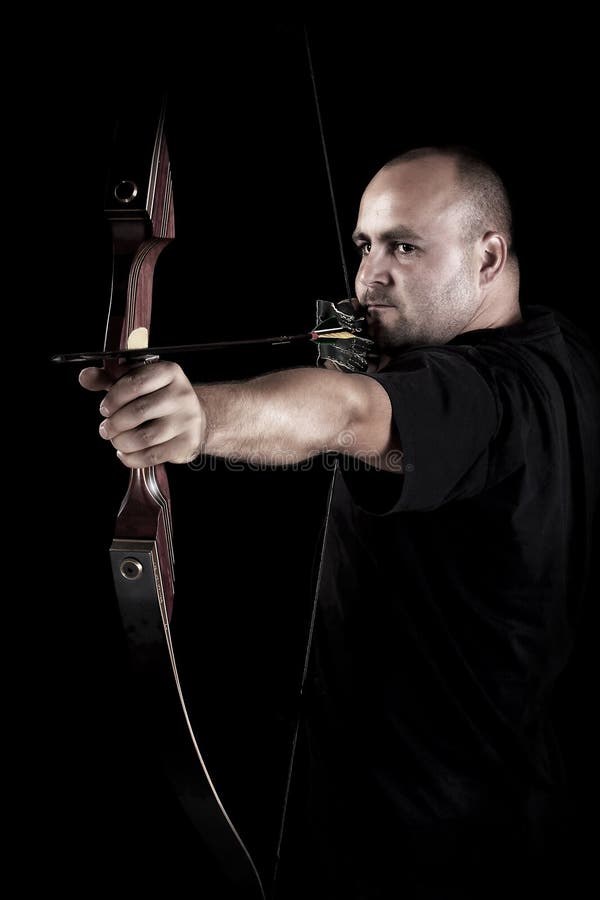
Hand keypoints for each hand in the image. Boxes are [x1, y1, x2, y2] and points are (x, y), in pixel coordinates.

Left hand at [79, 362, 204, 466]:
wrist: (194, 418)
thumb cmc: (159, 398)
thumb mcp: (136, 381)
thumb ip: (109, 378)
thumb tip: (86, 377)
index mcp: (169, 372)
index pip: (135, 384)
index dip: (113, 398)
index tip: (105, 409)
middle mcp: (181, 394)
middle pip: (138, 412)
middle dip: (114, 424)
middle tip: (106, 429)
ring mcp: (187, 420)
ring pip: (143, 437)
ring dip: (121, 442)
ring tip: (117, 440)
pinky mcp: (187, 443)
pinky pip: (151, 456)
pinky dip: (132, 458)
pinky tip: (126, 453)